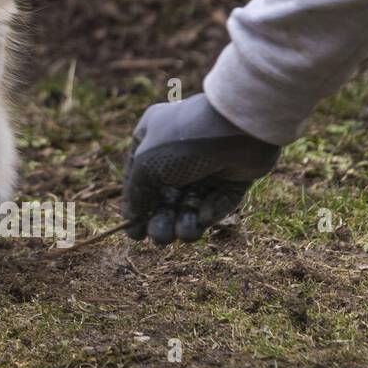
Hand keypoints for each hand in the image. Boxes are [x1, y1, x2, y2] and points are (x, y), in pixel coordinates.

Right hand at [122, 94, 279, 243]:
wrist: (237, 129)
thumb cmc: (183, 140)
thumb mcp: (147, 164)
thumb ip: (136, 192)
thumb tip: (130, 216)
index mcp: (152, 139)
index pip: (138, 178)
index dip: (135, 206)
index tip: (134, 233)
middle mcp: (177, 153)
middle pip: (164, 196)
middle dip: (162, 220)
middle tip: (160, 238)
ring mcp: (206, 166)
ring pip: (190, 203)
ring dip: (185, 222)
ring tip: (185, 234)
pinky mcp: (232, 179)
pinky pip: (217, 203)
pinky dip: (210, 214)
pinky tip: (204, 217)